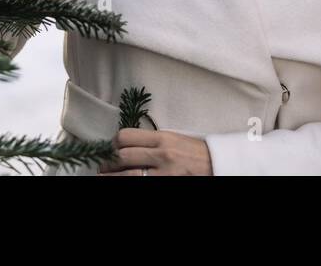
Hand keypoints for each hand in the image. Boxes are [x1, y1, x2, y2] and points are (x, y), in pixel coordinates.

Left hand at [97, 128, 213, 175]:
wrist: (218, 165)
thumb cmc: (195, 152)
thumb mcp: (174, 139)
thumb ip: (152, 141)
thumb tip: (125, 145)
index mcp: (162, 138)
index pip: (126, 136)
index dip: (112, 143)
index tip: (109, 149)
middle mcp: (162, 154)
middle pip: (123, 155)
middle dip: (108, 162)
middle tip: (102, 167)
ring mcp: (165, 173)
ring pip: (129, 175)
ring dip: (112, 177)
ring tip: (104, 177)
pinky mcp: (167, 184)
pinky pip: (142, 184)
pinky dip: (128, 184)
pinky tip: (121, 183)